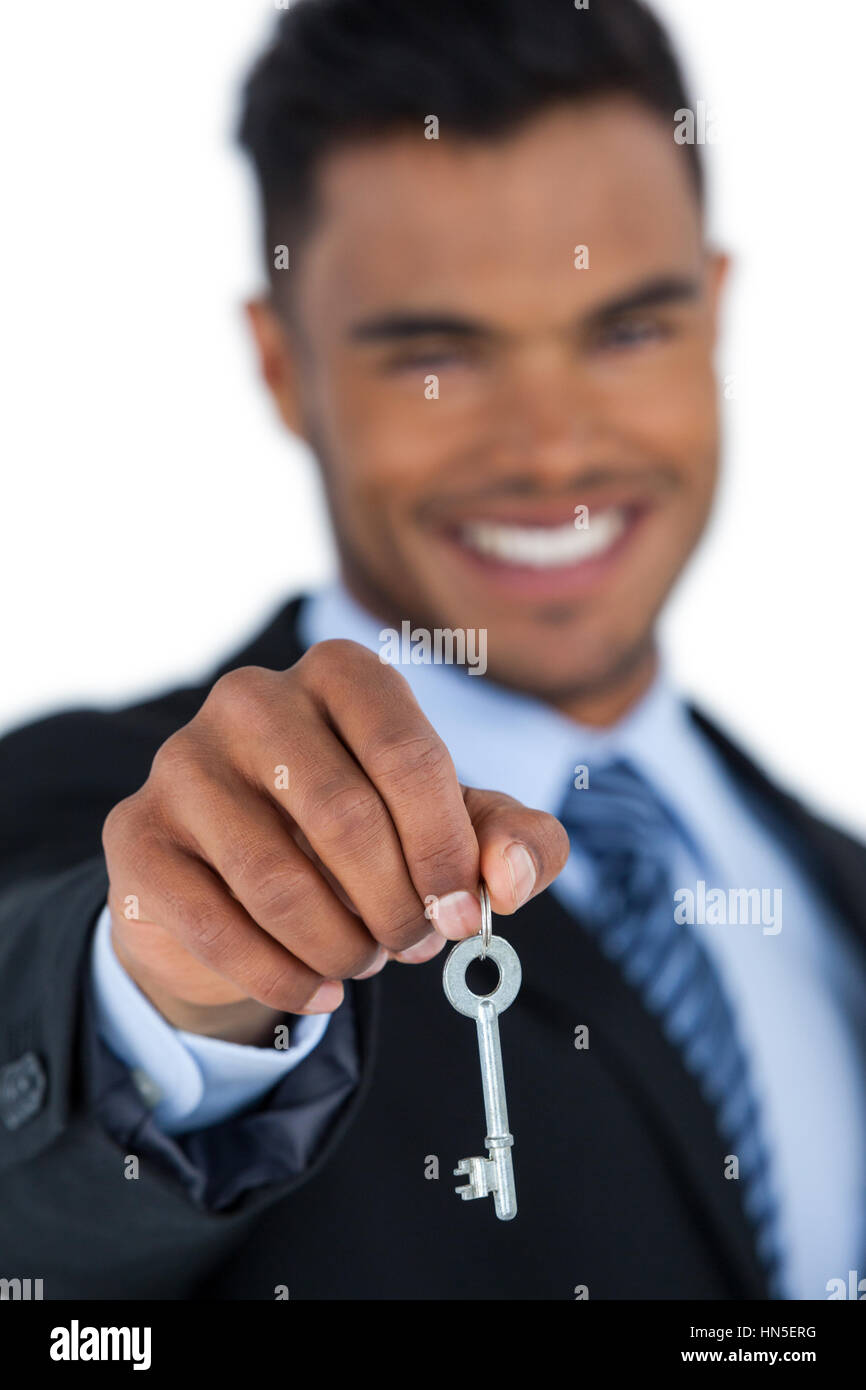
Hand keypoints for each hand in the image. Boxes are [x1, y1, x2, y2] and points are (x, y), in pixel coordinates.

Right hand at [102, 641, 568, 1041]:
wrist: (237, 880)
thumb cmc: (360, 838)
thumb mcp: (450, 832)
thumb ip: (511, 842)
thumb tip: (513, 882)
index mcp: (341, 673)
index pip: (407, 754)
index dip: (446, 849)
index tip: (462, 915)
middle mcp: (252, 698)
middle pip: (345, 817)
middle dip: (397, 906)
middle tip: (415, 946)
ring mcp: (182, 761)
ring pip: (278, 881)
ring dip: (341, 947)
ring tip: (362, 960)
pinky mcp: (135, 833)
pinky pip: (215, 926)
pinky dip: (281, 978)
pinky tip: (313, 989)